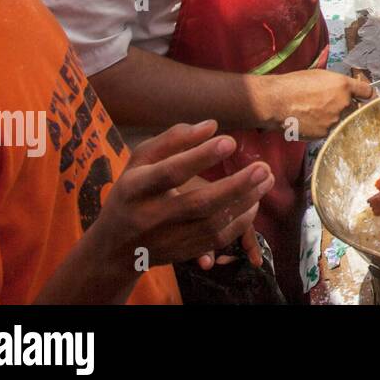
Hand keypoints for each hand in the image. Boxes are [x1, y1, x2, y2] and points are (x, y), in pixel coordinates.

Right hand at [93, 120, 273, 270]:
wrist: (114, 247)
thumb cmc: (131, 191)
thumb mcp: (140, 161)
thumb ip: (173, 140)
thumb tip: (212, 125)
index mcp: (135, 188)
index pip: (170, 173)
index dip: (201, 157)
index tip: (231, 141)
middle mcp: (150, 217)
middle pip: (198, 204)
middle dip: (236, 185)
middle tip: (263, 167)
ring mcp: (167, 239)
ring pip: (213, 224)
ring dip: (245, 201)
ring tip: (266, 179)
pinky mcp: (182, 253)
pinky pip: (217, 240)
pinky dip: (240, 221)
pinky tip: (253, 202)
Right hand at [256, 69, 373, 137]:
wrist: (276, 102)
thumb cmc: (294, 84)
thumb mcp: (319, 75)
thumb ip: (337, 84)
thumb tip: (344, 91)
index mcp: (343, 85)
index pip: (367, 92)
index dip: (366, 95)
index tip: (366, 98)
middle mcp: (343, 103)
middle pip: (354, 108)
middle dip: (347, 107)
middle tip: (330, 105)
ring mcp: (335, 120)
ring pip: (341, 120)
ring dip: (333, 118)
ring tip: (314, 112)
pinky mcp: (324, 133)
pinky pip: (329, 130)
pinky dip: (322, 127)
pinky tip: (308, 120)